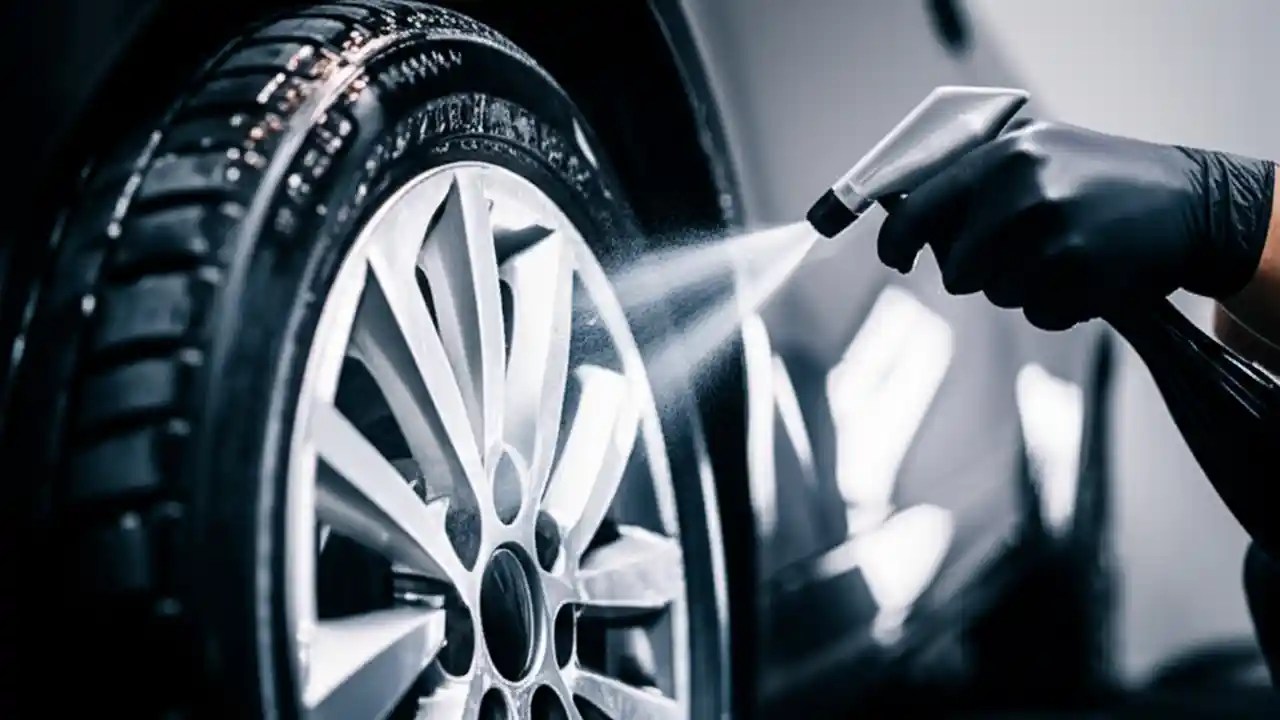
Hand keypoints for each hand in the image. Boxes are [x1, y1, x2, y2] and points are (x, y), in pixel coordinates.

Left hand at [877, 121, 1274, 329]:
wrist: (1189, 201)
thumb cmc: (1095, 179)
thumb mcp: (1035, 153)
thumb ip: (973, 179)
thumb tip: (901, 214)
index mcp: (1003, 155)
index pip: (919, 209)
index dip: (897, 241)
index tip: (897, 259)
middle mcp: (1025, 192)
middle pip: (957, 271)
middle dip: (978, 272)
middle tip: (1015, 252)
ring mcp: (1057, 236)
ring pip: (998, 295)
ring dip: (1022, 287)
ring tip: (1061, 254)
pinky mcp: (1086, 277)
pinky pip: (1040, 315)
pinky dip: (1057, 307)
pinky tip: (1085, 274)